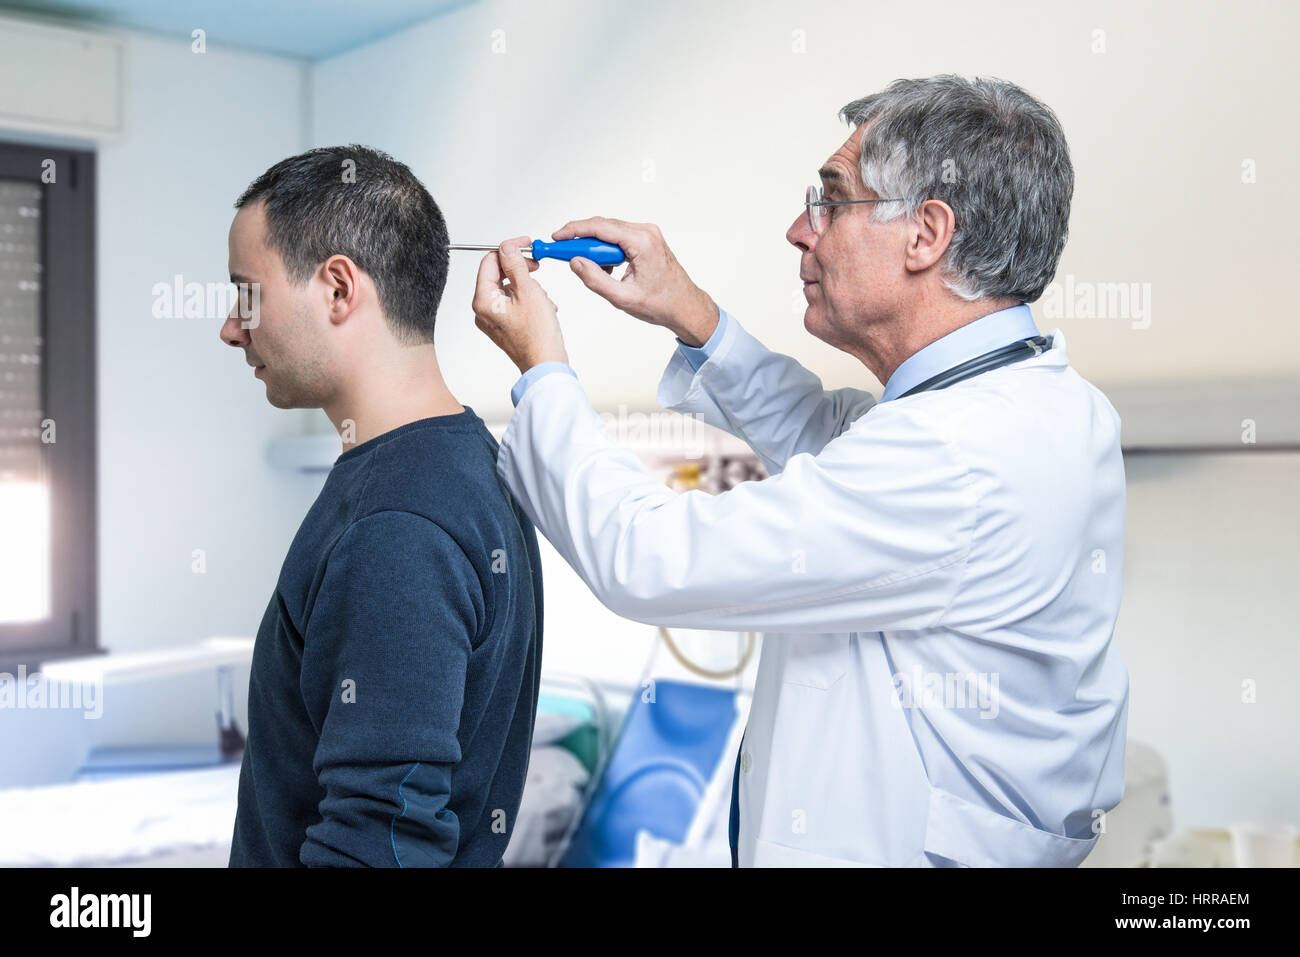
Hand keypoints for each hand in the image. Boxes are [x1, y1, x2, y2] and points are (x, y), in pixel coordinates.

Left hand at [471, 236, 569, 374]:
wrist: (545, 365)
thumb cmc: (537, 336)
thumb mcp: (528, 290)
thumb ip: (515, 265)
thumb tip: (507, 247)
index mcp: (483, 300)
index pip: (489, 261)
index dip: (509, 249)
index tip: (525, 245)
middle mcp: (483, 311)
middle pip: (498, 274)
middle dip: (520, 270)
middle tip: (536, 267)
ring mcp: (493, 320)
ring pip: (508, 288)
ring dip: (528, 286)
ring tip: (543, 297)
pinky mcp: (504, 326)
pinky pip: (513, 303)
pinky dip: (529, 300)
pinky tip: (543, 307)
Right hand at [551, 217, 717, 345]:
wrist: (685, 306)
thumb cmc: (662, 304)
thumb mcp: (623, 298)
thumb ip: (595, 280)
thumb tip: (575, 263)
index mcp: (642, 242)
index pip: (600, 227)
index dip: (574, 230)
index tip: (557, 237)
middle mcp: (646, 232)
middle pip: (604, 226)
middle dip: (581, 239)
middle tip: (563, 252)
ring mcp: (648, 234)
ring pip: (610, 231)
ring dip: (596, 247)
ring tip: (592, 268)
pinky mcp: (647, 239)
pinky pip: (620, 237)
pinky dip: (607, 249)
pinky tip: (607, 268)